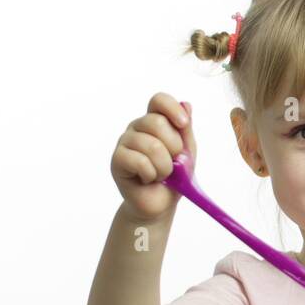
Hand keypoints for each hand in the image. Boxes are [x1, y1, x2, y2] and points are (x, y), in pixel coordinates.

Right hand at [111, 93, 195, 220]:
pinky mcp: (117, 160)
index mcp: (154, 121)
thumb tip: (186, 104)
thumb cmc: (174, 177)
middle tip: (172, 163)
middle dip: (173, 148)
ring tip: (160, 175)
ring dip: (164, 167)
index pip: (158, 100)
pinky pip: (139, 161)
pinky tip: (147, 179)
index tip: (183, 124)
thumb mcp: (187, 152)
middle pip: (157, 122)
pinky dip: (151, 174)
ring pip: (151, 145)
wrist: (160, 203)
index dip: (172, 109)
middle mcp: (137, 127)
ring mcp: (124, 142)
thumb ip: (186, 130)